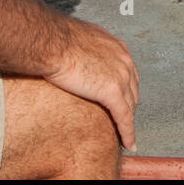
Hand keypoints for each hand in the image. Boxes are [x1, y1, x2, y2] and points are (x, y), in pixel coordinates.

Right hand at [44, 19, 139, 150]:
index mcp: (116, 47)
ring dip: (128, 120)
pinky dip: (128, 133)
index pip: (127, 73)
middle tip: (121, 119)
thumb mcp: (78, 40)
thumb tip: (75, 54)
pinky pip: (124, 118)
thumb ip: (85, 49)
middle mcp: (123, 60)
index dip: (124, 89)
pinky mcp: (112, 92)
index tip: (120, 99)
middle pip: (132, 90)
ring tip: (125, 134)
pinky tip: (129, 144)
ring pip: (129, 106)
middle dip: (128, 105)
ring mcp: (121, 76)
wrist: (51, 43)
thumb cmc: (56, 41)